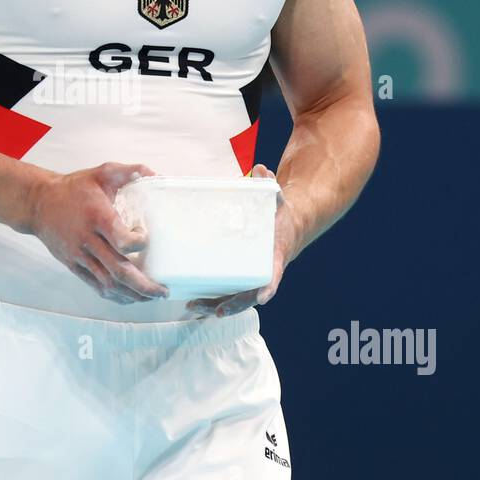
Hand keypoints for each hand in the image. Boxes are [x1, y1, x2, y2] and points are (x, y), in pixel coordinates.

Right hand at [29, 161, 169, 304]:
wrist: (38, 203)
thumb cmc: (73, 188)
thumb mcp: (101, 173)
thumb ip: (129, 171)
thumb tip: (156, 174)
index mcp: (97, 217)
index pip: (121, 241)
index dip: (138, 244)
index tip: (145, 238)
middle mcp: (88, 240)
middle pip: (118, 271)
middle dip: (143, 285)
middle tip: (163, 291)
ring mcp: (79, 256)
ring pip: (108, 283)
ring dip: (132, 294)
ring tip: (151, 297)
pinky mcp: (73, 265)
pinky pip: (95, 286)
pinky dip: (114, 296)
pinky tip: (130, 298)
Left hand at [184, 165, 295, 318]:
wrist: (287, 229)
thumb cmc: (279, 217)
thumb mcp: (277, 201)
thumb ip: (270, 186)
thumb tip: (260, 169)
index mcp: (275, 258)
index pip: (273, 276)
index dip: (268, 287)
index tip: (262, 296)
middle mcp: (263, 273)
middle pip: (249, 296)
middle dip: (232, 305)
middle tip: (215, 310)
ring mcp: (251, 278)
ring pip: (235, 300)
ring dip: (216, 307)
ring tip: (194, 307)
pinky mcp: (240, 278)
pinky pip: (227, 293)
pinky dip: (212, 301)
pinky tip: (193, 303)